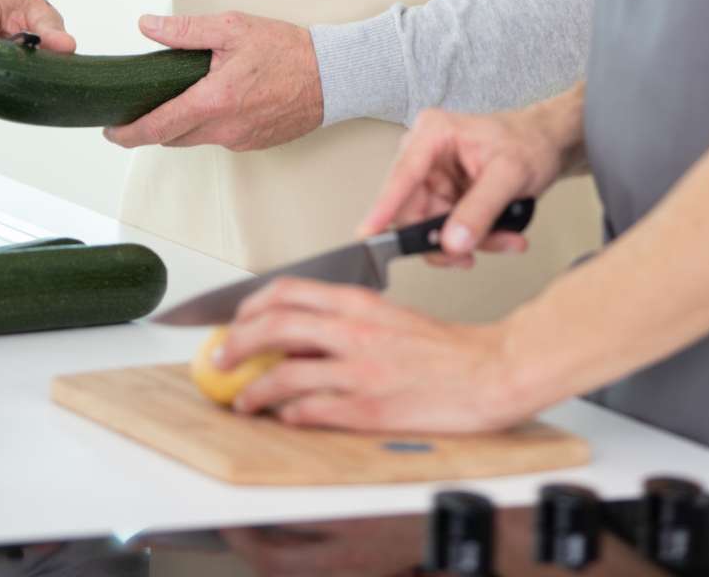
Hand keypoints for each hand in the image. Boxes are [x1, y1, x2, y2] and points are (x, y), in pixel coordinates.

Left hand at [104, 10, 322, 150]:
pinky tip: (219, 100)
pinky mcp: (255, 143)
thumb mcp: (234, 28)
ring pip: (196, 138)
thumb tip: (149, 26)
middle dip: (152, 127)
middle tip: (139, 108)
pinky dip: (210, 123)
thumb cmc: (289, 50)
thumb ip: (187, 30)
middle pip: (172, 137)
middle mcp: (224, 129)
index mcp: (214, 101)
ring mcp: (240, 140)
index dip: (129, 134)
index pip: (158, 128)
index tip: (111, 131)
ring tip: (181, 96)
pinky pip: (220, 138)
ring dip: (183, 123)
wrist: (334, 76)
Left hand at [217, 275, 527, 433]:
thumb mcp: (390, 316)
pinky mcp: (369, 408)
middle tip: (219, 360)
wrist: (489, 371)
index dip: (249, 305)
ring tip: (243, 400)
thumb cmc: (446, 349)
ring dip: (253, 389)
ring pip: (284, 371)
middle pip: (274, 325)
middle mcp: (355, 330)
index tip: (234, 321)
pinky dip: (289, 414)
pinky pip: (311, 410)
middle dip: (235, 343)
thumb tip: (300, 334)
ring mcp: (360, 370)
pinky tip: (284, 418)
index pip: (288, 291)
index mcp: (360, 302)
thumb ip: (346, 320)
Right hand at [356, 98, 575, 267]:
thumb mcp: (509, 174)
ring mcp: (432, 179)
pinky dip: (473, 240)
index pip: (402, 174)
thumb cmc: (529, 142)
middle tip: (472, 253)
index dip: (384, 206)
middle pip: (412, 211)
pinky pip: (446, 231)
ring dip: (466, 243)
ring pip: (430, 228)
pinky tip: (500, 237)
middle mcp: (424, 155)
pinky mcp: (443, 198)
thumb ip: (480, 209)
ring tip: (503, 240)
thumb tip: (452, 242)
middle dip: (445, 237)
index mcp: (433, 133)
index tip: (369, 233)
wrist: (547, 144)